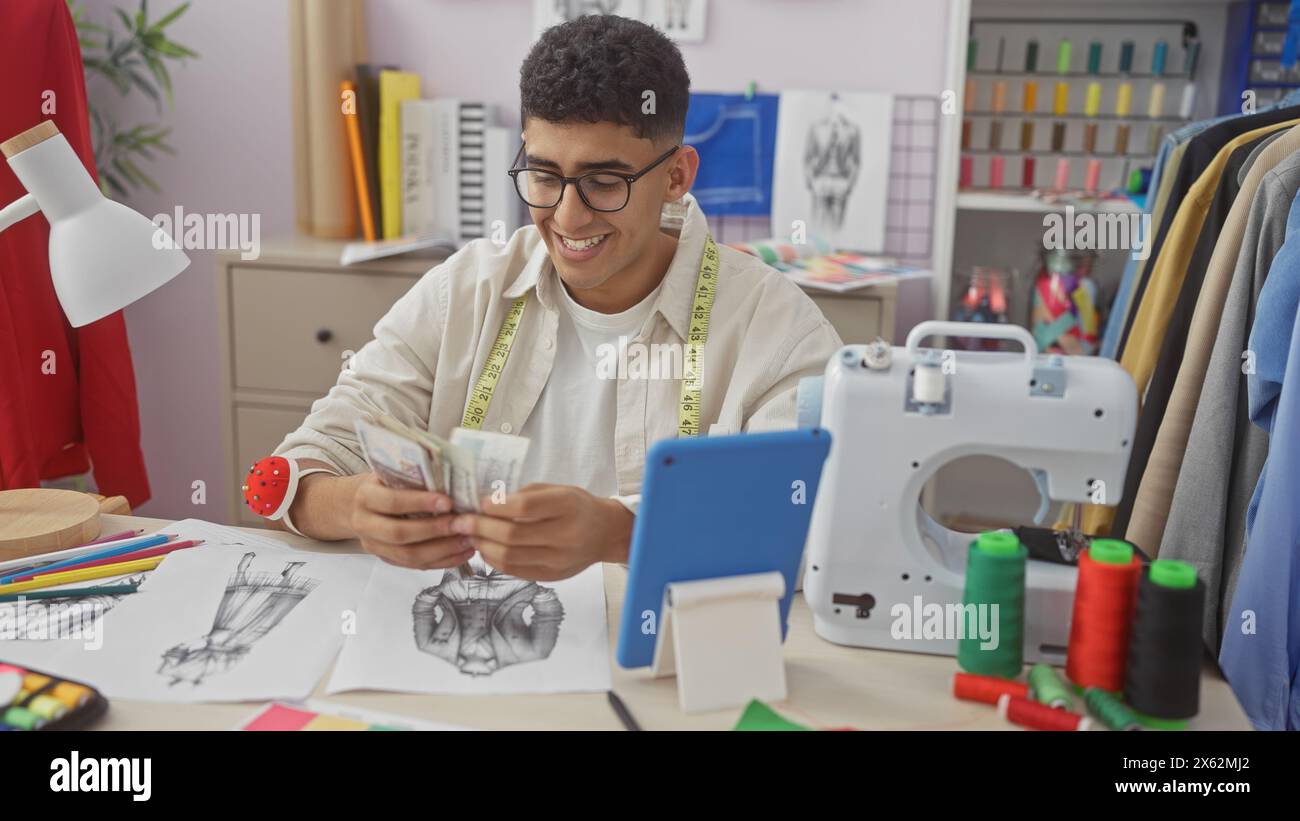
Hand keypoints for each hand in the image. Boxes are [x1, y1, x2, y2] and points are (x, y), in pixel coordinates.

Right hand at [349, 473, 474, 569]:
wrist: (360, 504)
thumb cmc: (386, 484)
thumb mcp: (393, 474)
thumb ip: (414, 479)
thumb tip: (452, 483)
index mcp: (366, 497)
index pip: (393, 502)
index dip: (420, 502)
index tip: (448, 501)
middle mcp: (364, 524)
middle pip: (399, 533)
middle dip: (434, 530)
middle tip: (461, 524)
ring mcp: (374, 545)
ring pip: (408, 555)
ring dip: (442, 550)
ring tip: (468, 540)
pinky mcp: (387, 559)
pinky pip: (416, 565)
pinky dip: (442, 561)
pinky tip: (462, 552)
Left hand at [448, 483, 633, 580]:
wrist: (605, 533)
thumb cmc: (576, 506)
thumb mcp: (556, 490)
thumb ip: (523, 495)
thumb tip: (485, 504)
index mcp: (568, 506)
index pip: (524, 507)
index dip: (496, 506)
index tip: (479, 502)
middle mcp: (566, 535)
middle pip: (513, 535)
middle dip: (480, 528)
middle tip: (462, 522)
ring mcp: (560, 560)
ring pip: (510, 557)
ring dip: (483, 546)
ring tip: (471, 535)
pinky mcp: (552, 576)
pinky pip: (515, 571)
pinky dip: (494, 560)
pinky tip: (486, 549)